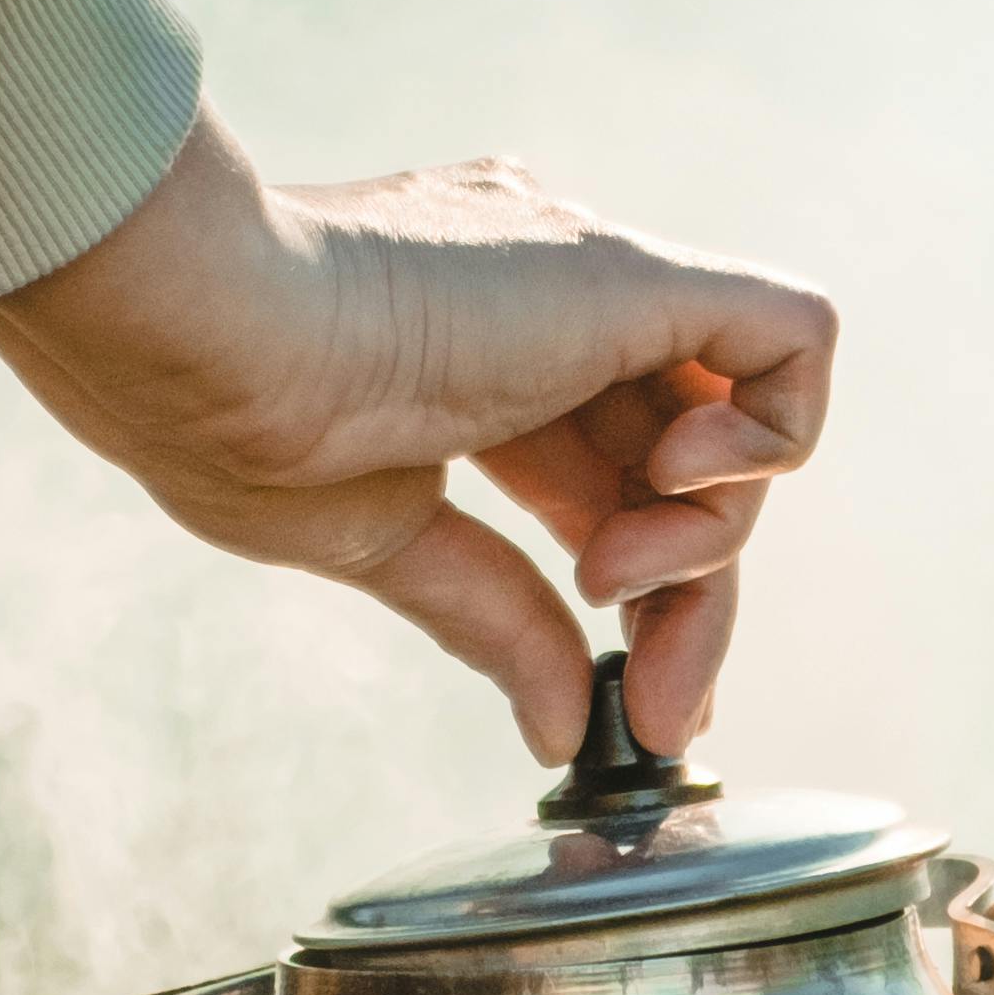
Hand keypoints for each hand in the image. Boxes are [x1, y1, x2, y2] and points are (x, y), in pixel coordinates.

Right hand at [0, 111, 836, 760]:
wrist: (200, 331)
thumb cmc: (231, 417)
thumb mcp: (383, 536)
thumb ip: (493, 614)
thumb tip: (564, 722)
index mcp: (477, 358)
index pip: (613, 479)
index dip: (650, 590)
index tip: (638, 702)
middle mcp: (550, 310)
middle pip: (684, 466)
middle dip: (689, 599)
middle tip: (658, 703)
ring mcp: (592, 284)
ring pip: (737, 417)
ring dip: (705, 540)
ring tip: (606, 578)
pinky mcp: (633, 272)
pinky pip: (792, 333)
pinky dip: (774, 431)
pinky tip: (679, 488)